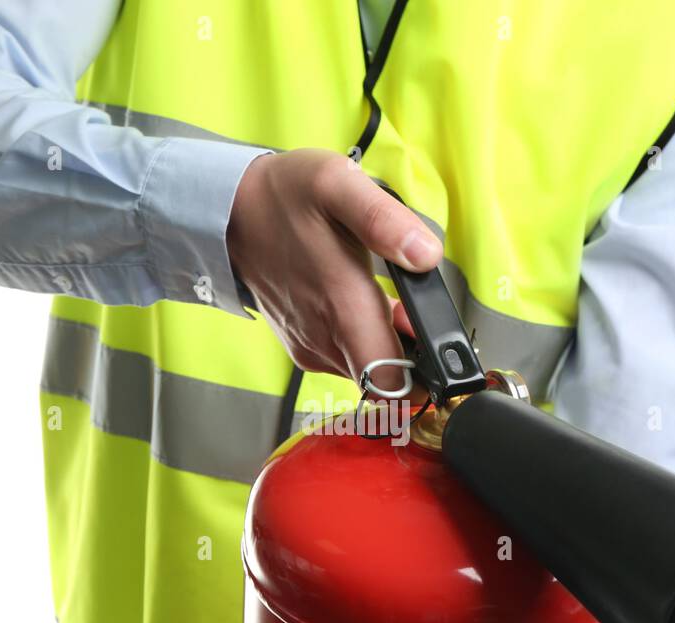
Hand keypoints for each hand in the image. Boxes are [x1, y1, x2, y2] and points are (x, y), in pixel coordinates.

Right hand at [227, 149, 442, 392]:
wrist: (230, 210)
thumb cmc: (285, 197)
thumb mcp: (337, 185)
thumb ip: (385, 221)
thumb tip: (426, 254)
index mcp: (341, 310)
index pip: (393, 386)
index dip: (428, 379)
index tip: (443, 352)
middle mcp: (324, 341)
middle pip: (389, 381)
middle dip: (416, 354)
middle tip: (420, 310)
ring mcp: (312, 348)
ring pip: (370, 371)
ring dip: (392, 345)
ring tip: (391, 300)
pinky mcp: (305, 347)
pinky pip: (349, 359)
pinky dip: (366, 340)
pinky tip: (366, 304)